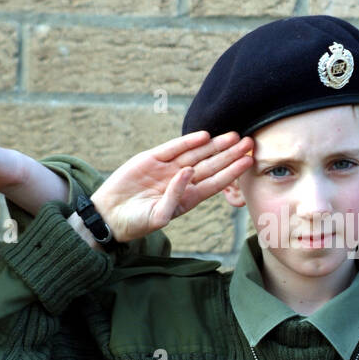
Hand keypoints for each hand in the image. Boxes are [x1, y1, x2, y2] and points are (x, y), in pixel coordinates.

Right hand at [91, 130, 253, 242]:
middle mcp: (181, 181)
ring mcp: (167, 168)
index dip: (232, 171)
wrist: (109, 216)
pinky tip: (204, 136)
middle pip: (211, 164)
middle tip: (249, 142)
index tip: (248, 161)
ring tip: (233, 136)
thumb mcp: (159, 217)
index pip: (216, 182)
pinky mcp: (151, 159)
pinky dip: (188, 141)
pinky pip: (173, 148)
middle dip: (230, 154)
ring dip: (214, 145)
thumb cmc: (136, 223)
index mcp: (188, 198)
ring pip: (196, 153)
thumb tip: (187, 172)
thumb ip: (175, 197)